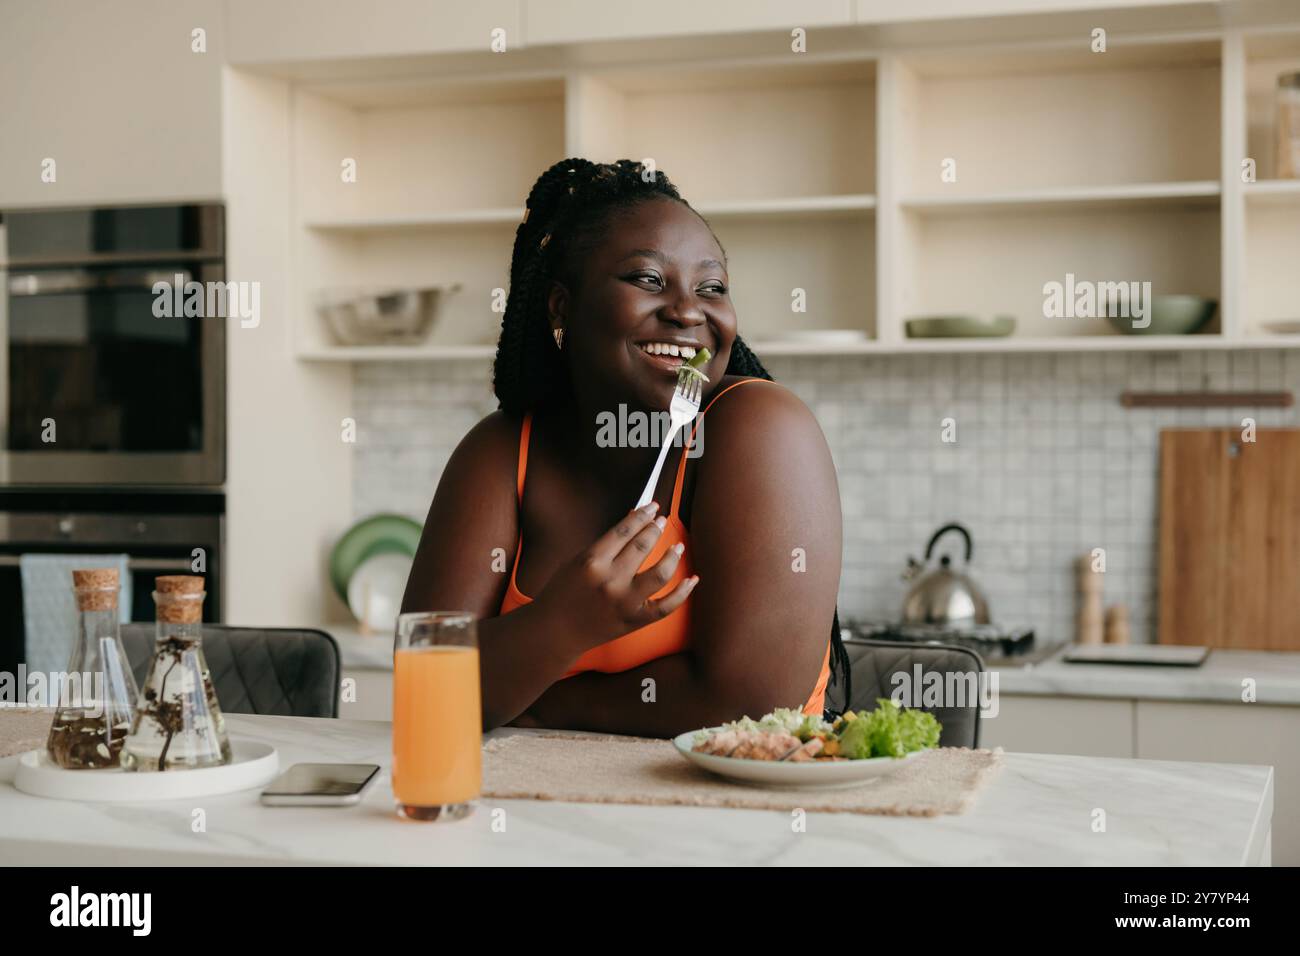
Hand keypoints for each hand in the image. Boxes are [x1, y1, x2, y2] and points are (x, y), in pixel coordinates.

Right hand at [532, 501, 698, 653]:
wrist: (556, 631)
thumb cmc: (562, 593)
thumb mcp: (577, 561)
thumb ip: (605, 545)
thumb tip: (634, 522)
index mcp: (592, 561)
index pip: (624, 530)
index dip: (642, 515)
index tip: (652, 507)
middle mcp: (610, 580)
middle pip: (643, 546)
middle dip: (656, 528)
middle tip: (662, 521)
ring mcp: (625, 602)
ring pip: (661, 573)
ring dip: (673, 556)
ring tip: (677, 547)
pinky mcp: (635, 620)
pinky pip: (667, 606)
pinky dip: (683, 592)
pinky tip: (692, 579)